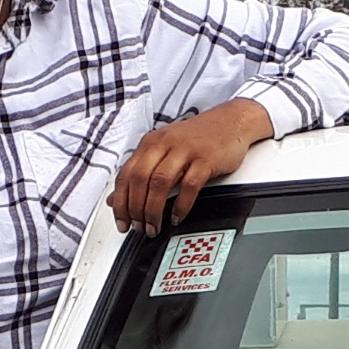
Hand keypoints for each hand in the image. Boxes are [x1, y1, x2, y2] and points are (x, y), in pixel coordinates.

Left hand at [108, 99, 274, 234]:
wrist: (231, 120)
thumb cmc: (198, 138)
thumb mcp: (164, 150)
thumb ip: (141, 172)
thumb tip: (116, 198)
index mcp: (151, 143)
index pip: (125, 174)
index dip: (120, 202)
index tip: (122, 221)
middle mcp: (164, 144)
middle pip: (140, 179)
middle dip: (136, 209)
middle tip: (139, 227)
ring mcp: (185, 150)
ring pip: (160, 182)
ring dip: (154, 209)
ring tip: (155, 226)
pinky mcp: (206, 158)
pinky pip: (189, 184)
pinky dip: (181, 204)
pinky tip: (178, 216)